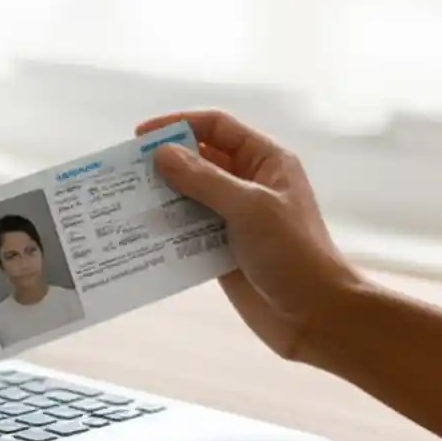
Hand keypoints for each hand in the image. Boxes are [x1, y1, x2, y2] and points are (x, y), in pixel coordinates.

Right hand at [140, 110, 360, 358]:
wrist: (317, 316)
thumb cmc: (294, 254)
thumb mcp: (250, 208)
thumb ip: (204, 180)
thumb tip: (161, 154)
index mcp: (265, 161)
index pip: (216, 128)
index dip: (178, 125)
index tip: (140, 136)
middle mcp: (248, 184)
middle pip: (198, 160)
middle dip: (163, 164)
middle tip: (124, 173)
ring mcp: (234, 218)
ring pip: (188, 197)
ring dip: (160, 199)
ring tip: (125, 203)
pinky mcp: (222, 250)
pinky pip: (186, 232)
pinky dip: (165, 231)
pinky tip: (139, 235)